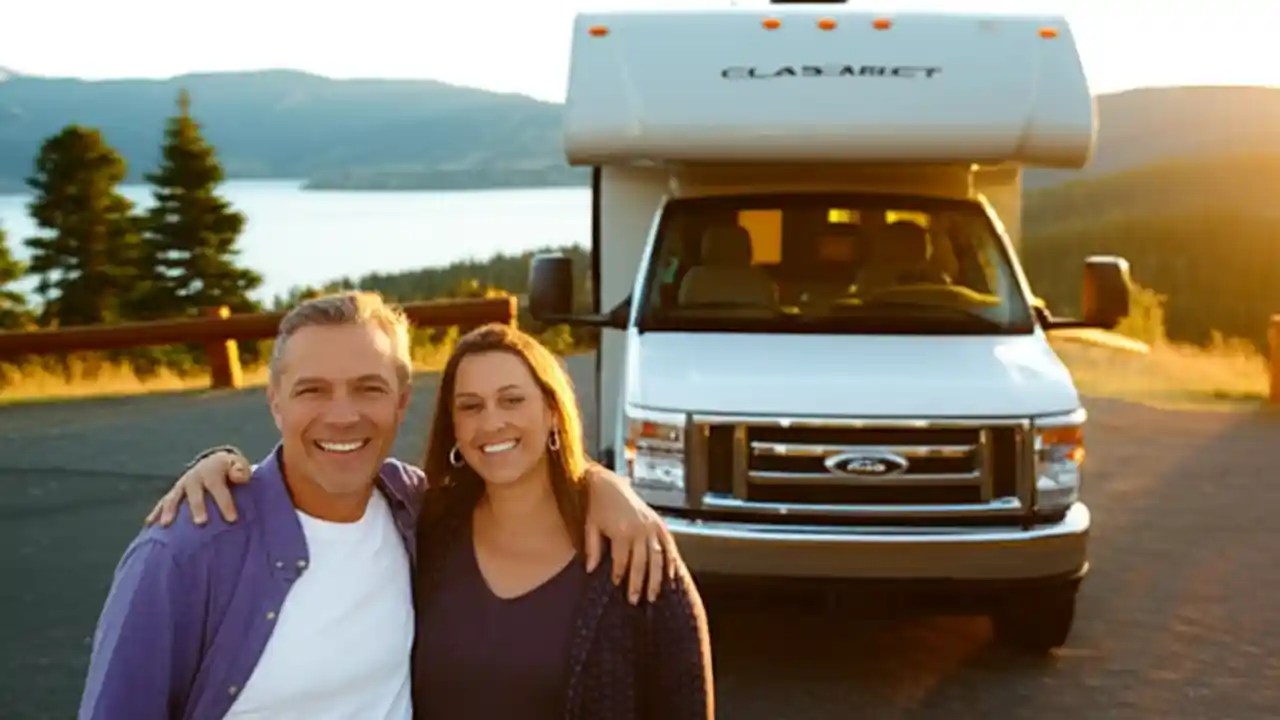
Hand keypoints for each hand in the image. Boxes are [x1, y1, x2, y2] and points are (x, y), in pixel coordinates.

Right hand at [143, 449, 252, 526]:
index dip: (225, 503)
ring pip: (173, 498)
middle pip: (194, 494)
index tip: (232, 520)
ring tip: (165, 525)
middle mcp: (193, 478)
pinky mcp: (173, 493)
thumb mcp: (238, 465)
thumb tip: (239, 476)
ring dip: (169, 511)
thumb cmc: (230, 470)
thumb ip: (240, 471)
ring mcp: (181, 486)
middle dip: (197, 508)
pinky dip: (155, 513)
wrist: (213, 463)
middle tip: (200, 523)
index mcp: (210, 471)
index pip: (218, 488)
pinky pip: (162, 503)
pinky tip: (149, 525)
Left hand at [582, 462, 680, 604]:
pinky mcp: (659, 524)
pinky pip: (668, 546)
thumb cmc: (597, 507)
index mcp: (622, 531)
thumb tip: (590, 570)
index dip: (619, 575)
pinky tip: (669, 577)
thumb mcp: (590, 526)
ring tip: (653, 597)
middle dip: (638, 584)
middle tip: (635, 601)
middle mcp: (640, 530)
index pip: (621, 560)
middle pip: (641, 563)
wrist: (609, 484)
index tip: (616, 587)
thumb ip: (592, 548)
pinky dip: (670, 562)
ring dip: (656, 579)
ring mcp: (652, 527)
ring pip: (657, 558)